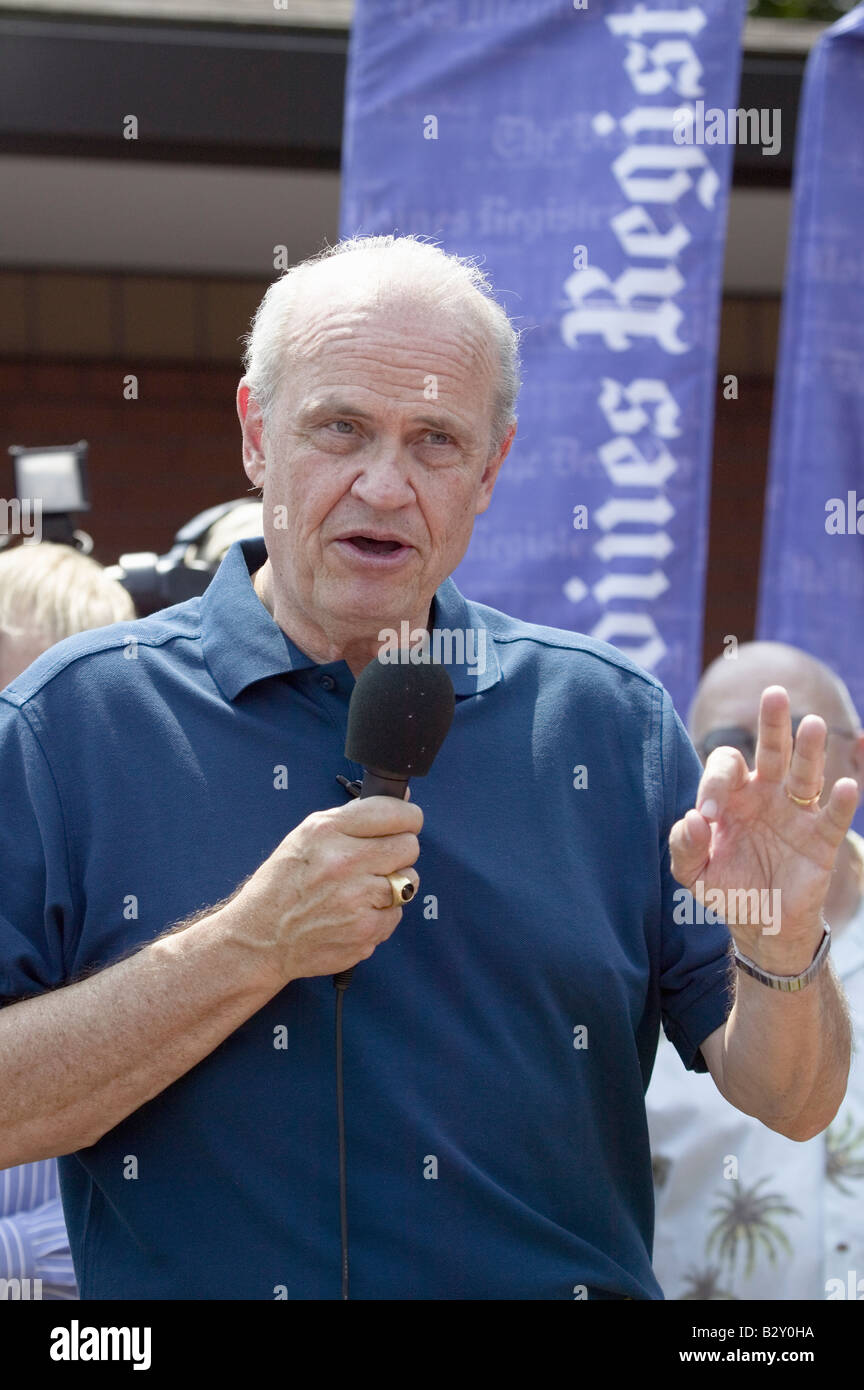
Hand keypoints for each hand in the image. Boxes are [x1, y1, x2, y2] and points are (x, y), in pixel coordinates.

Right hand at [222, 795, 422, 984]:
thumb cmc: (282, 886)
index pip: (394, 812)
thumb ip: (354, 818)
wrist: (260, 939)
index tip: (406, 822)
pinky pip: (397, 913)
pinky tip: (356, 914)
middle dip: (400, 851)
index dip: (407, 817)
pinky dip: (382, 914)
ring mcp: (357, 898)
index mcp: (326, 831)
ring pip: (409, 880)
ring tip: (363, 890)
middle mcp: (343, 861)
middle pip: (409, 845)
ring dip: (393, 885)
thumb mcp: (306, 837)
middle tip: (380, 860)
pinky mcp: (365, 930)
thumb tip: (403, 799)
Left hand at [669, 686, 857, 971]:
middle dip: (772, 724)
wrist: (760, 925)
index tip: (709, 817)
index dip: (715, 785)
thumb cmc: (727, 889)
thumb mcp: (693, 874)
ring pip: (805, 774)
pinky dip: (840, 803)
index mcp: (734, 796)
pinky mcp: (821, 841)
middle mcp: (767, 795)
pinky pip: (832, 818)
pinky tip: (844, 786)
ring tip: (811, 724)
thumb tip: (692, 819)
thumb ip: (683, 846)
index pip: (726, 768)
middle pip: (772, 751)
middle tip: (773, 694)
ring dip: (809, 750)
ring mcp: (797, 814)